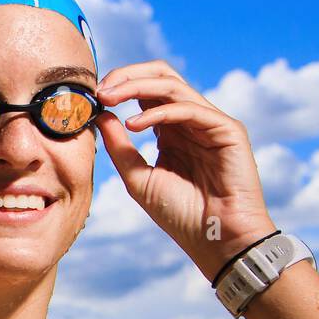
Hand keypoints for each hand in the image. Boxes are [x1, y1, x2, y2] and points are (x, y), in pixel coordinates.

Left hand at [95, 59, 277, 278]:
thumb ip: (120, 147)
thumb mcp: (139, 179)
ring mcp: (210, 122)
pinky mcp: (228, 130)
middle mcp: (191, 121)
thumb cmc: (182, 216)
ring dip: (137, 87)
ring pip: (173, 85)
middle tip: (100, 90)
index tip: (91, 98)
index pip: (146, 91)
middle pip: (161, 76)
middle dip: (127, 76)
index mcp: (172, 131)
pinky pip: (189, 108)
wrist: (217, 241)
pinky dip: (158, 112)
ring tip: (109, 99)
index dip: (119, 86)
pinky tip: (133, 125)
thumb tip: (99, 114)